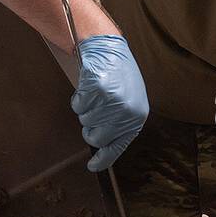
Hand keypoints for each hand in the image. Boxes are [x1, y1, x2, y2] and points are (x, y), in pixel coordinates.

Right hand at [70, 34, 148, 172]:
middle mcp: (126, 111)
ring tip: (96, 95)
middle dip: (90, 128)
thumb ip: (121, 123)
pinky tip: (88, 88)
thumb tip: (105, 146)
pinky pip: (78, 105)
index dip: (104, 158)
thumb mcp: (130, 102)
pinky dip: (79, 98)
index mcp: (137, 117)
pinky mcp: (96, 89)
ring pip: (85, 121)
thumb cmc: (119, 77)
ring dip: (86, 110)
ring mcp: (111, 100)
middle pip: (97, 137)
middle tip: (93, 115)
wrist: (110, 50)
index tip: (93, 166)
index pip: (118, 145)